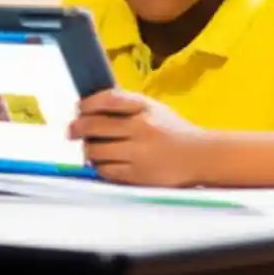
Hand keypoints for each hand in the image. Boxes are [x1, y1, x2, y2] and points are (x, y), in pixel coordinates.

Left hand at [69, 89, 206, 186]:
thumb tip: (89, 108)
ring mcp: (139, 153)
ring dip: (87, 150)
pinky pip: (106, 171)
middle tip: (72, 131)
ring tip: (89, 150)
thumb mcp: (154, 109)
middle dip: (77, 128)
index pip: (107, 99)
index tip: (79, 109)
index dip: (87, 103)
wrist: (202, 157)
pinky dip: (99, 167)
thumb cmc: (173, 131)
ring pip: (96, 151)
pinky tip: (102, 164)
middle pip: (95, 126)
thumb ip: (127, 106)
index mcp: (145, 107)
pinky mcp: (138, 175)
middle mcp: (141, 128)